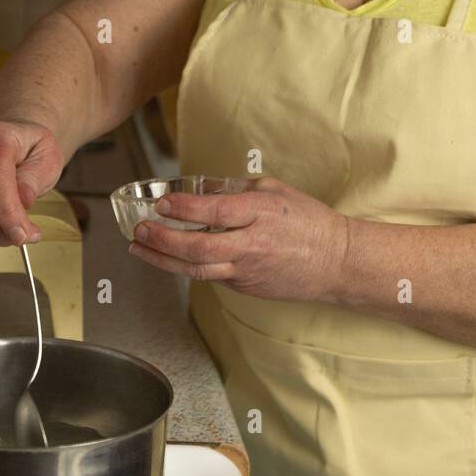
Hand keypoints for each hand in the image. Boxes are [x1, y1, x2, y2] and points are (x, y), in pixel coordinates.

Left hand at [128, 176, 349, 302]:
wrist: (336, 261)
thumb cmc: (309, 222)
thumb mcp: (276, 190)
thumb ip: (238, 189)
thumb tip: (204, 190)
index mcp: (260, 214)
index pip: (214, 211)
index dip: (184, 208)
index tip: (162, 203)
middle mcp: (252, 245)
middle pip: (198, 246)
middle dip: (162, 239)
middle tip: (140, 230)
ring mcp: (247, 270)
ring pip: (197, 269)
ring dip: (163, 259)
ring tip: (139, 248)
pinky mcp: (246, 286)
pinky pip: (211, 276)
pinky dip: (187, 266)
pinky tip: (170, 258)